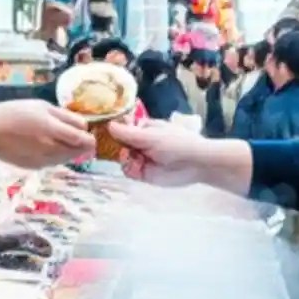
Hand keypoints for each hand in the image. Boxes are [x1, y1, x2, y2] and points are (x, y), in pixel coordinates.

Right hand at [0, 101, 94, 168]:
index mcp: (52, 129)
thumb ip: (65, 117)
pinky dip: (56, 155)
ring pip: (67, 158)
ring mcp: (43, 160)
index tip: (86, 131)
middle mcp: (50, 147)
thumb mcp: (41, 106)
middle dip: (82, 145)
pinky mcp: (35, 167)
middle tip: (77, 136)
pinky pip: (54, 162)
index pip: (83, 138)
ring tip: (59, 139)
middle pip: (78, 151)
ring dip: (70, 150)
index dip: (89, 135)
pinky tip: (45, 146)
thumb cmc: (13, 113)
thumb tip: (84, 126)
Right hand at [108, 120, 251, 192]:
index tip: (103, 131)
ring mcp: (142, 158)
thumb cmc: (176, 143)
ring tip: (133, 158)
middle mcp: (141, 142)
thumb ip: (129, 133)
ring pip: (123, 157)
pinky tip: (137, 167)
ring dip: (124, 158)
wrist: (196, 164)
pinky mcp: (144, 173)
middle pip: (119, 143)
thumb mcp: (151, 136)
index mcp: (144, 128)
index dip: (114, 130)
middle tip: (116, 146)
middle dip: (115, 145)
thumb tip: (109, 125)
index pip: (123, 127)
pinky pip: (129, 170)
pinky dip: (129, 169)